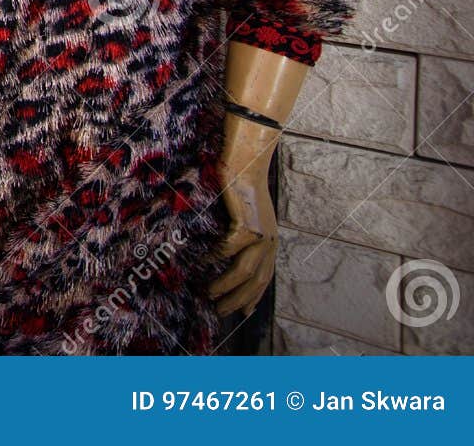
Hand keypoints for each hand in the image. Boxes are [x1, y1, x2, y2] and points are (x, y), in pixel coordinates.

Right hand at [208, 151, 277, 316]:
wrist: (247, 160)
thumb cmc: (241, 183)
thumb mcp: (245, 214)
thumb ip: (241, 233)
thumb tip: (226, 251)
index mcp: (270, 240)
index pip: (265, 278)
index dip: (254, 297)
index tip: (242, 313)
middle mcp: (270, 241)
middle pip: (257, 281)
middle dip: (238, 300)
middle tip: (220, 311)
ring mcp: (262, 234)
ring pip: (245, 272)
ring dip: (226, 286)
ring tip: (209, 294)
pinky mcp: (248, 224)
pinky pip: (230, 249)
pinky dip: (216, 257)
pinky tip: (203, 260)